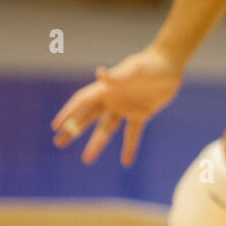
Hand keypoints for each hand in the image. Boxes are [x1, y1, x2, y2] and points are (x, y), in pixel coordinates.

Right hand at [50, 45, 183, 165]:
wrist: (169, 64)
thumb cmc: (149, 63)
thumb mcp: (134, 69)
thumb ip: (118, 75)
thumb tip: (99, 73)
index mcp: (106, 88)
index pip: (82, 102)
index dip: (69, 113)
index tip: (56, 126)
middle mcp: (112, 99)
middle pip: (87, 117)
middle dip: (73, 130)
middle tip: (59, 143)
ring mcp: (125, 107)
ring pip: (106, 129)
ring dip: (97, 143)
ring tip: (86, 160)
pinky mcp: (141, 113)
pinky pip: (132, 133)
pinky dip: (129, 147)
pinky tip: (126, 162)